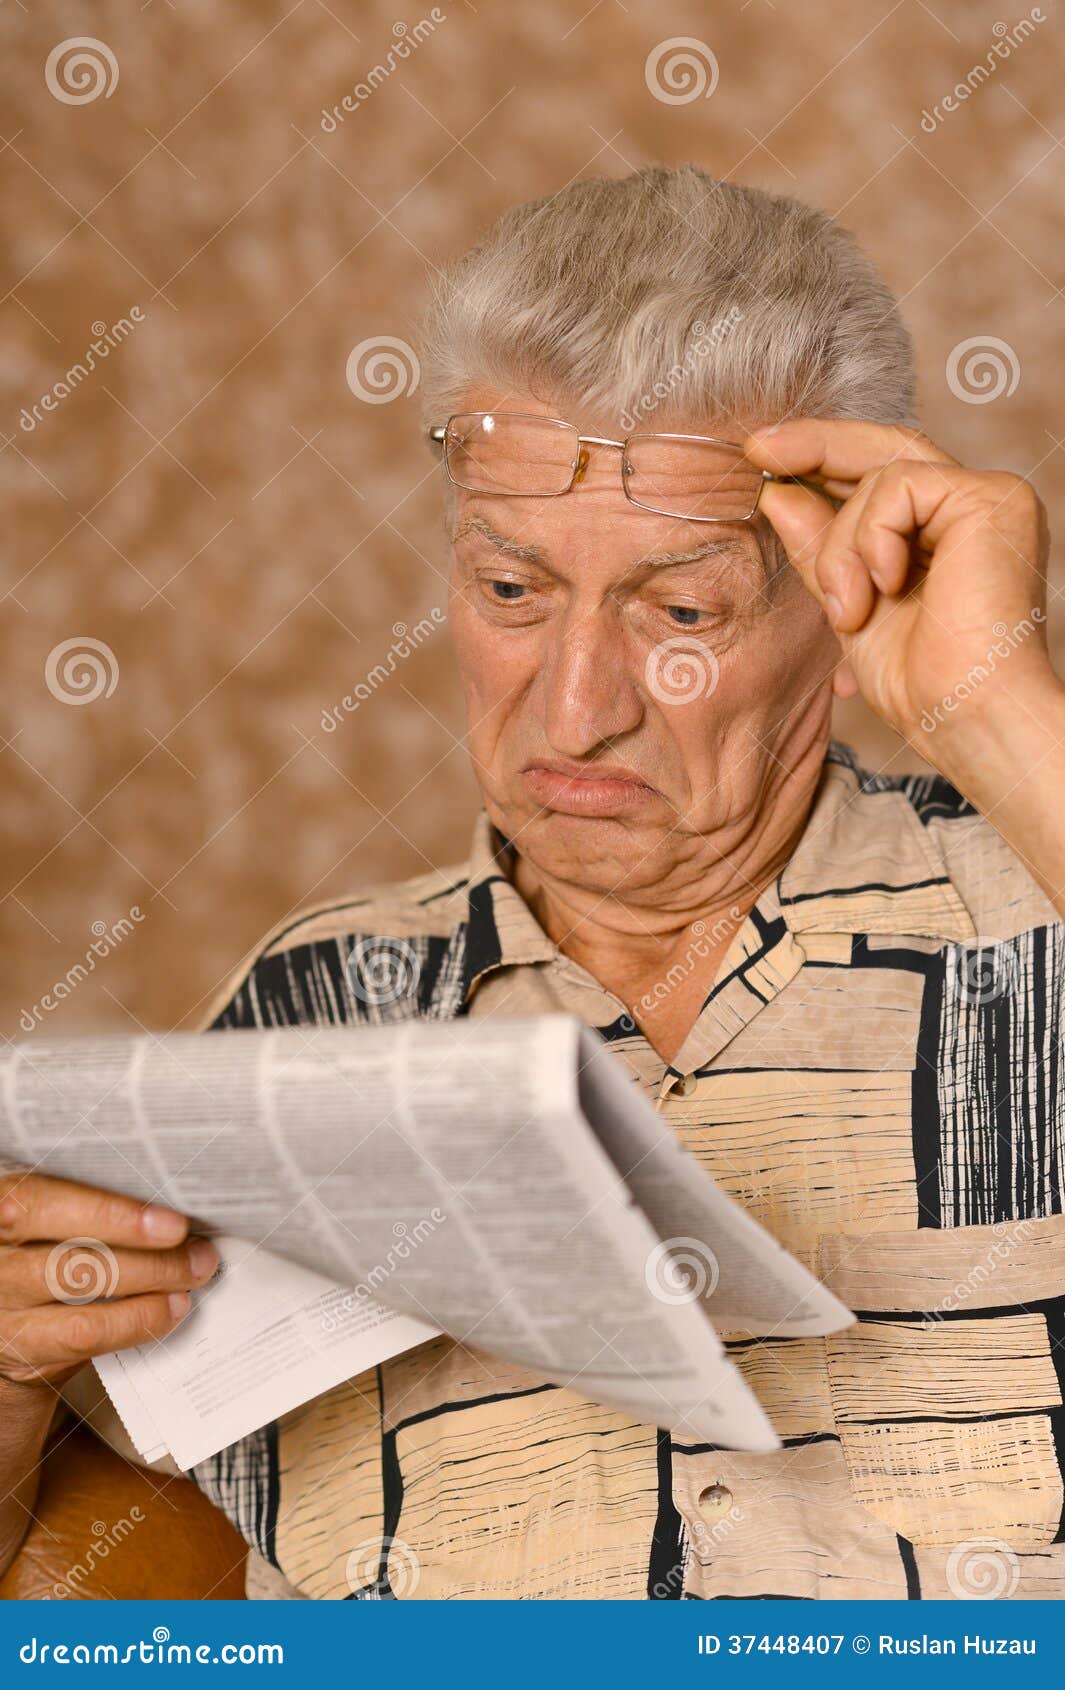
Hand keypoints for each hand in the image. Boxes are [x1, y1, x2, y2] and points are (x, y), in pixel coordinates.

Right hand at [0, 1172, 217, 1390]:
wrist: (8, 1327)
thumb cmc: (40, 1251)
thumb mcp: (48, 1218)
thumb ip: (86, 1199)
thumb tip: (170, 1190)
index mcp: (0, 1206)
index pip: (39, 1201)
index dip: (106, 1209)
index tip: (170, 1219)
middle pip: (63, 1247)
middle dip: (141, 1245)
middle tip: (196, 1247)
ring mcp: (2, 1305)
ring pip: (78, 1288)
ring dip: (149, 1280)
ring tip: (192, 1272)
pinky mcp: (22, 1348)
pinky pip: (84, 1333)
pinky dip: (137, 1319)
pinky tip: (169, 1308)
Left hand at [743, 418, 1056, 758]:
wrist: (963, 716)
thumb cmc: (920, 683)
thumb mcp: (847, 604)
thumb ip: (820, 547)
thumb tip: (778, 493)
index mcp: (948, 530)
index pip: (882, 471)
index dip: (822, 454)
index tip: (761, 453)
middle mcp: (975, 506)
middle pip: (886, 447)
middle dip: (814, 444)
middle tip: (758, 449)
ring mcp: (989, 499)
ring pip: (879, 477)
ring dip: (842, 546)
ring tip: (850, 609)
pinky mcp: (993, 500)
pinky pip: (900, 485)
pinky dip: (872, 538)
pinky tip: (883, 588)